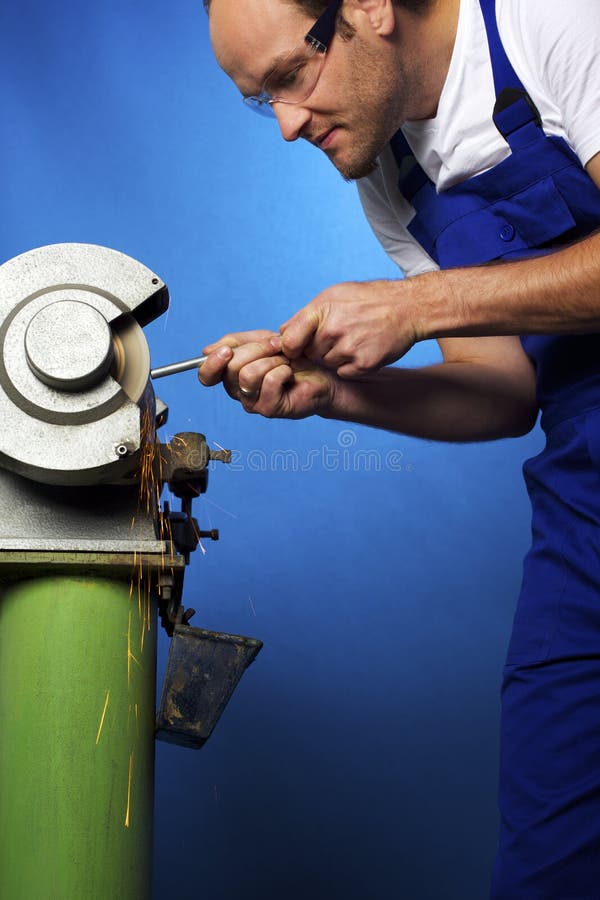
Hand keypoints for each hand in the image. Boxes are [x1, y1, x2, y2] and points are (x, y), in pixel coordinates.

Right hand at [199, 329, 336, 418]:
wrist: (322, 373)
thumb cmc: (294, 358)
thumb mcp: (261, 341)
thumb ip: (235, 343)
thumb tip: (206, 351)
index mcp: (231, 376)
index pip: (207, 376)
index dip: (212, 363)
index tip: (226, 351)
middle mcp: (238, 392)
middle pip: (231, 368)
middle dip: (257, 349)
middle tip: (277, 346)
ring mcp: (253, 403)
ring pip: (248, 375)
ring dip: (271, 360)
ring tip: (286, 361)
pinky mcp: (270, 409)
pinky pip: (269, 381)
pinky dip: (283, 370)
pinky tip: (291, 374)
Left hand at [277, 280, 418, 376]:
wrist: (407, 307)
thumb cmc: (367, 299)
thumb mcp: (333, 296)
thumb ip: (306, 315)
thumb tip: (281, 334)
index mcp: (321, 311)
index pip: (289, 341)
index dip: (291, 347)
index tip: (298, 347)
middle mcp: (333, 330)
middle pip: (310, 354)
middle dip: (318, 348)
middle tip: (338, 336)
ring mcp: (349, 348)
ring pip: (327, 364)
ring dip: (336, 357)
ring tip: (353, 339)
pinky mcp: (364, 364)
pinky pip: (344, 373)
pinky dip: (350, 366)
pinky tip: (362, 350)